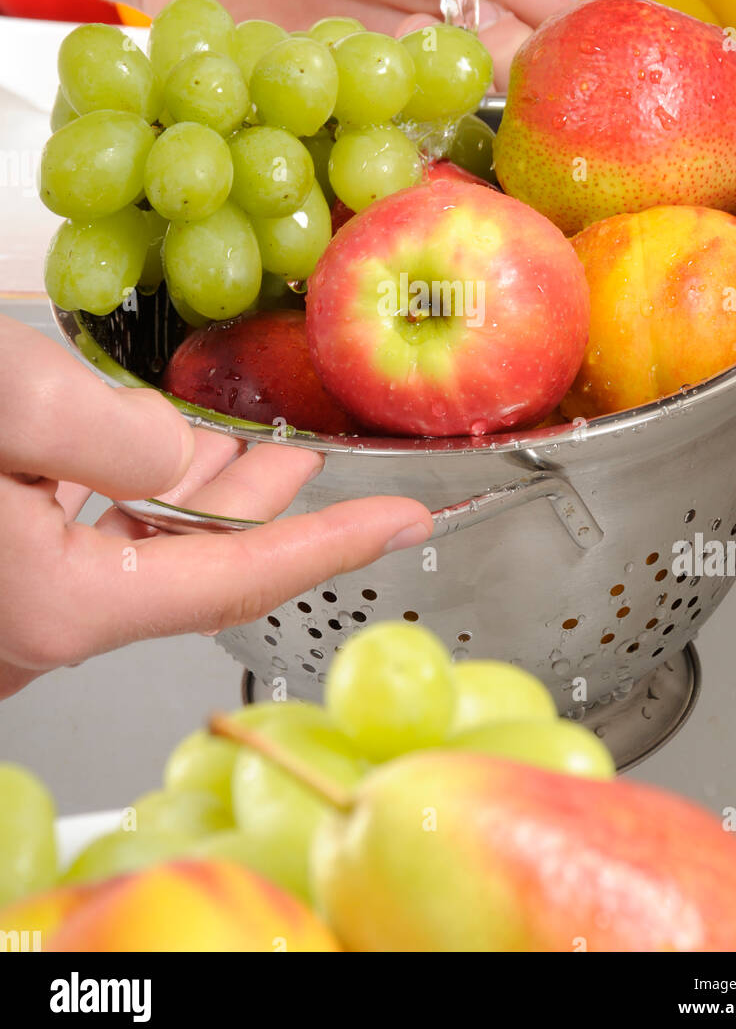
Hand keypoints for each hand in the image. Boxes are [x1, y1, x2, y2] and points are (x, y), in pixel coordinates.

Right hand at [0, 316, 431, 698]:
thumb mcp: (9, 405)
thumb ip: (116, 433)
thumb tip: (172, 448)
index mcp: (63, 604)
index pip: (238, 580)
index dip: (332, 545)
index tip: (403, 522)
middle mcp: (41, 624)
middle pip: (190, 564)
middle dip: (262, 502)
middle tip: (318, 453)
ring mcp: (17, 604)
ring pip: (136, 546)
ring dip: (193, 486)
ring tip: (247, 437)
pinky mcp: (0, 570)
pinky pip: (88, 535)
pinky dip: (131, 488)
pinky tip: (149, 443)